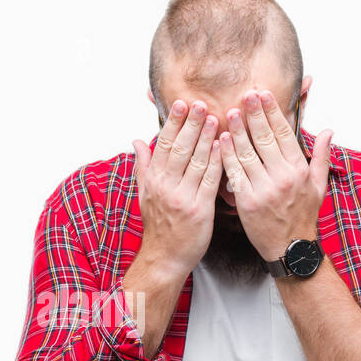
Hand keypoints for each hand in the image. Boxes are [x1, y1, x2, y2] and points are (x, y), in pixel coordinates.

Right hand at [130, 99, 222, 281]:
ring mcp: (182, 198)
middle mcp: (166, 186)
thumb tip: (137, 141)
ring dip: (206, 139)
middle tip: (201, 103)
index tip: (181, 103)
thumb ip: (143, 165)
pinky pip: (209, 182)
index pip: (164, 144)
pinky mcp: (199, 211)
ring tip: (216, 118)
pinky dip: (217, 163)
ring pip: (196, 162)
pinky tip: (224, 148)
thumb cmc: (159, 227)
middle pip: (180, 148)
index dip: (174, 123)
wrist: (165, 258)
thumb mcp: (144, 194)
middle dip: (191, 124)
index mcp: (154, 179)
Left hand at [218, 89, 332, 263]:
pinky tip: (221, 139)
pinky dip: (227, 154)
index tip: (263, 94)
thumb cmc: (303, 217)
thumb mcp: (319, 186)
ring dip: (238, 130)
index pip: (284, 133)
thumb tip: (327, 131)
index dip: (273, 112)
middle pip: (265, 138)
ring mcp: (265, 189)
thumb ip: (321, 156)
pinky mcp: (248, 201)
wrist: (291, 249)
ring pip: (247, 152)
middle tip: (245, 94)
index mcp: (299, 170)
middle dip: (254, 113)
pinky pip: (235, 172)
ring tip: (230, 112)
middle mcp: (283, 177)